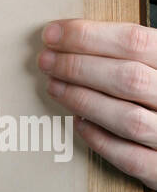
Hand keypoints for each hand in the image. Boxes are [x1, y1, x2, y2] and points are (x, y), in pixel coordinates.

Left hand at [39, 20, 156, 189]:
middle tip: (46, 61)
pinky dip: (100, 140)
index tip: (52, 34)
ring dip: (83, 100)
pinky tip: (78, 123)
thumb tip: (69, 36)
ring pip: (127, 119)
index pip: (133, 41)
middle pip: (127, 78)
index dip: (87, 36)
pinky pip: (131, 157)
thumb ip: (126, 51)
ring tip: (54, 86)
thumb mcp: (152, 62)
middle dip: (77, 67)